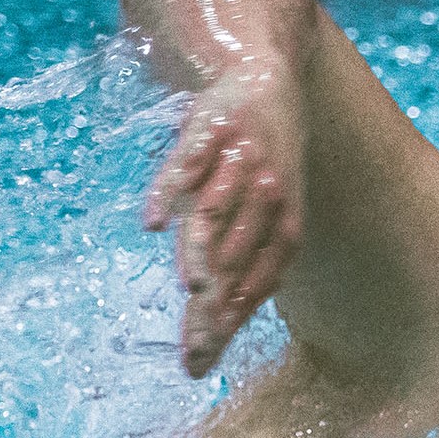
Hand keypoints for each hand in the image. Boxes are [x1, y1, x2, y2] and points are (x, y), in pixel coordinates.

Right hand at [145, 58, 305, 377]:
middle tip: (192, 347)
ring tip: (193, 291)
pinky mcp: (210, 129)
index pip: (258, 282)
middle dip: (213, 308)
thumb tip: (222, 320)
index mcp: (286, 221)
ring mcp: (238, 161)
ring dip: (203, 253)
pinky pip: (187, 164)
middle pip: (234, 260)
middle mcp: (267, 194)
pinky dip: (170, 192)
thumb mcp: (274, 209)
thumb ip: (250, 260)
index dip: (230, 321)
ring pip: (215, 216)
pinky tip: (152, 223)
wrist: (266, 78)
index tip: (200, 359)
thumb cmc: (266, 159)